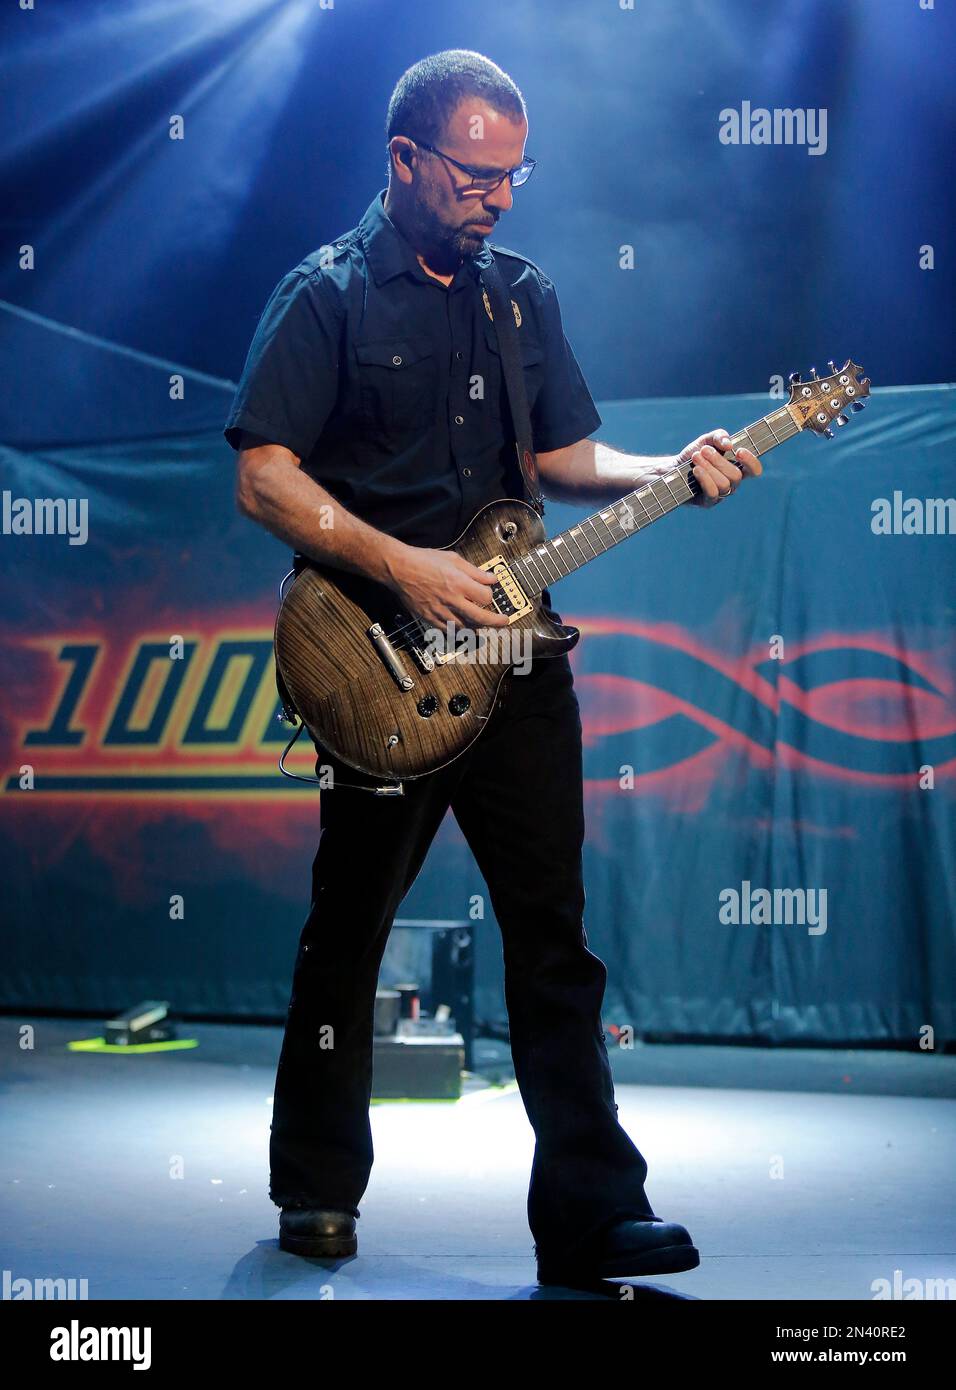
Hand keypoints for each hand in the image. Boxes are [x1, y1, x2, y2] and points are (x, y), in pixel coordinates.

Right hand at [384, 543, 510, 629]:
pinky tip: (464, 630)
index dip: (490, 595)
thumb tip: (491, 578)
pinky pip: (448, 631)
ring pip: (465, 628)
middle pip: (480, 618)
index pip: (485, 597)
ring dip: (478, 628)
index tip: (489, 593)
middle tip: (503, 622)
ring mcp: (440, 611)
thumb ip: (474, 571)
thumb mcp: (453, 559)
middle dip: (496, 622)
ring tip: (484, 627)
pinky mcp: (429, 618)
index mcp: (459, 583)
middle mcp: (452, 599)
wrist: (399, 569)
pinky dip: (459, 632)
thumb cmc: (423, 561)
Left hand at [676, 429, 762, 505]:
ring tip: (696, 457)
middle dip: (719, 461)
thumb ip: (719, 436)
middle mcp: (732, 483)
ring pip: (724, 484)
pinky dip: (705, 479)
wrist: (673, 467)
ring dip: (709, 468)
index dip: (751, 462)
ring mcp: (721, 494)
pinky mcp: (708, 502)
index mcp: (737, 468)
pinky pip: (713, 493)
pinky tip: (696, 470)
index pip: (754, 470)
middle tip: (704, 450)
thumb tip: (728, 444)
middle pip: (736, 476)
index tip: (739, 451)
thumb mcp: (707, 440)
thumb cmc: (695, 454)